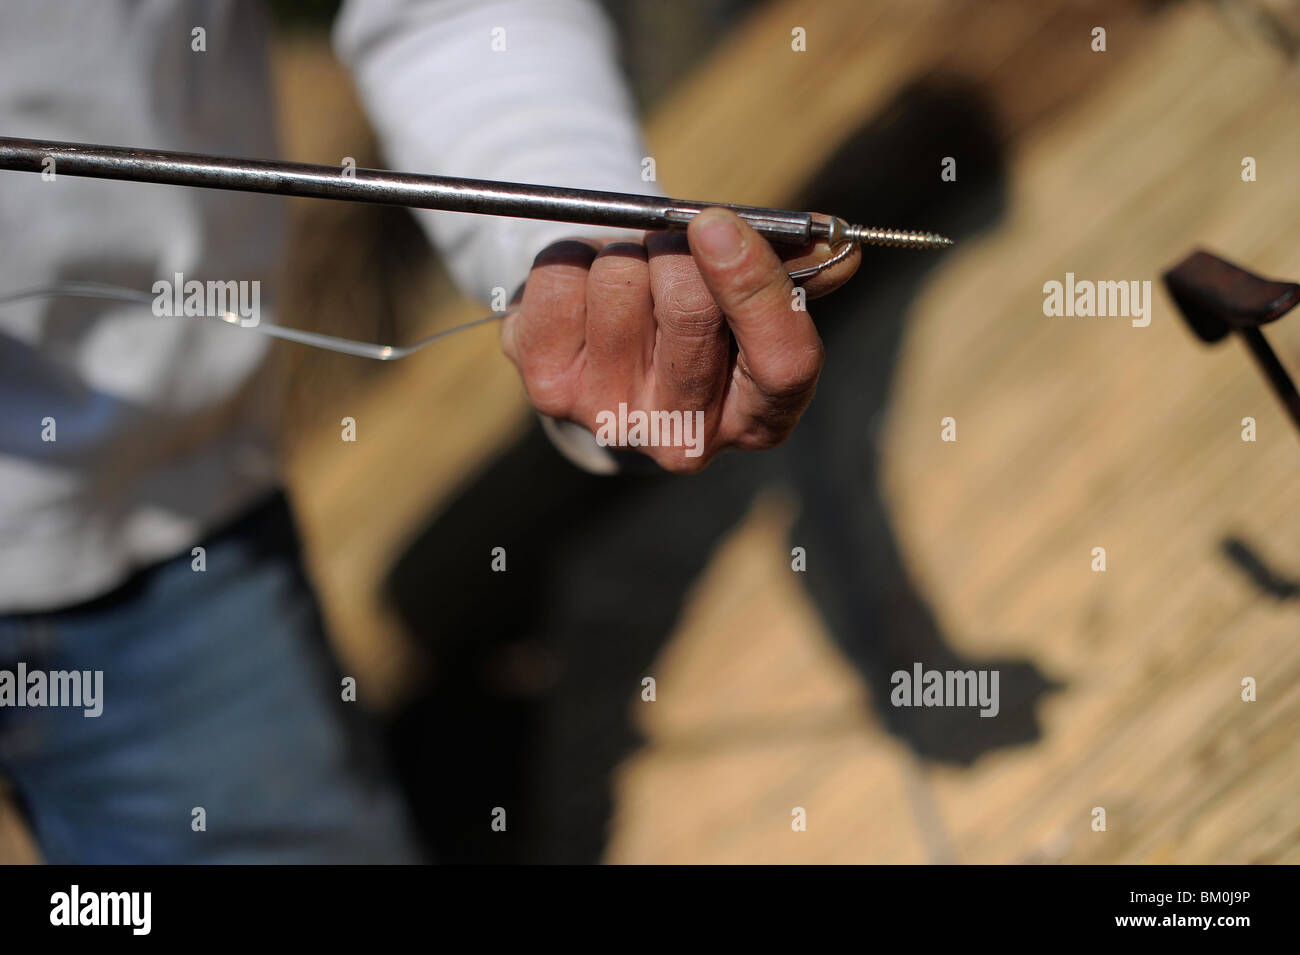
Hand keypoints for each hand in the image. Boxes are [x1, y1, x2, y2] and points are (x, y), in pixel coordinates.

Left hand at [500, 207, 859, 472]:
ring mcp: (611, 418)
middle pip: (691, 312)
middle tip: (677, 233)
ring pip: (621, 283)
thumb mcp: (748, 300)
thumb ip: (793, 272)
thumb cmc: (694, 316)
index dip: (756, 286)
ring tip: (632, 270)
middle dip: (680, 248)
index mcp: (757, 417)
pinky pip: (559, 279)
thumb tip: (836, 250)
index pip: (783, 362)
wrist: (601, 352)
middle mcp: (684, 435)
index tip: (722, 224)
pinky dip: (572, 256)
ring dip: (626, 249)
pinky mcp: (549, 388)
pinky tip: (585, 285)